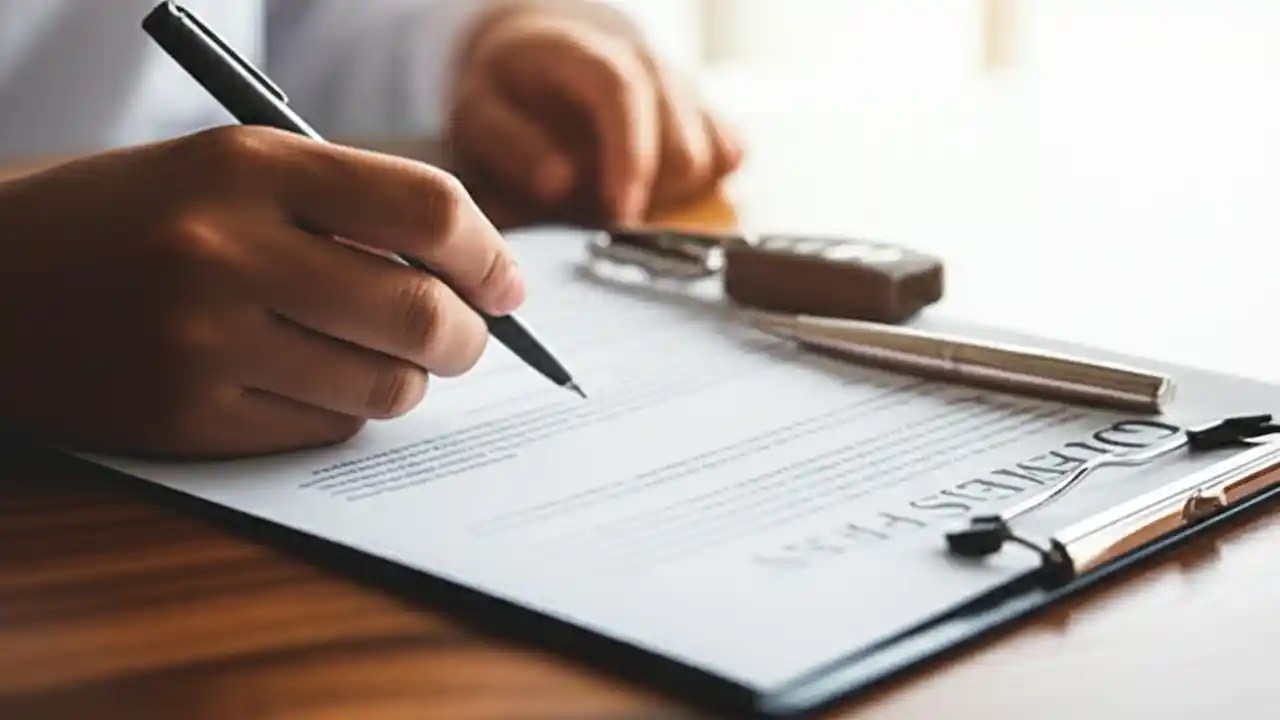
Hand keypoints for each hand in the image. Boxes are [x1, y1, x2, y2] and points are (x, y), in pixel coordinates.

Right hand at [0, 127, 522, 457]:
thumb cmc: (140, 218)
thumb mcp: (234, 169)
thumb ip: (353, 207)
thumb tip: (477, 272)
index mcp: (250, 165)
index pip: (426, 208)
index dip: (488, 252)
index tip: (504, 282)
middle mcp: (226, 250)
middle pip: (421, 313)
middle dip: (470, 336)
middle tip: (467, 337)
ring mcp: (203, 341)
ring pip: (385, 385)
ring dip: (408, 378)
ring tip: (380, 356)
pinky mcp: (187, 418)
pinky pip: (326, 426)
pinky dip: (342, 407)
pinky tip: (305, 379)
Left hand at [448, 3, 742, 226]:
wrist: (546, 47)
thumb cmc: (509, 90)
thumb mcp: (479, 112)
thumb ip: (512, 146)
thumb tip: (559, 182)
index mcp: (584, 51)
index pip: (623, 92)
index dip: (629, 157)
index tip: (621, 213)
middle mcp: (646, 60)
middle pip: (682, 142)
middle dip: (650, 194)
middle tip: (601, 212)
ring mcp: (682, 83)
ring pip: (712, 155)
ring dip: (673, 193)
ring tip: (621, 194)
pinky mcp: (705, 107)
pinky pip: (730, 154)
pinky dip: (701, 183)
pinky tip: (655, 187)